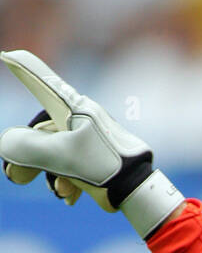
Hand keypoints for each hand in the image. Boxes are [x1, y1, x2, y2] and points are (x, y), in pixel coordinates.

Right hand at [0, 49, 183, 237]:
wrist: (138, 190)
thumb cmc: (103, 168)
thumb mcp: (62, 158)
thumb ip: (29, 149)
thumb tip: (6, 145)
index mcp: (73, 108)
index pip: (42, 81)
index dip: (23, 69)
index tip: (8, 55)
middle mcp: (81, 116)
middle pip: (44, 130)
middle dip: (31, 156)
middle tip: (16, 177)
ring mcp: (91, 135)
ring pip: (58, 150)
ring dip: (53, 174)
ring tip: (61, 193)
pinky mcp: (99, 153)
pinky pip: (74, 163)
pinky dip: (69, 179)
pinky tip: (71, 197)